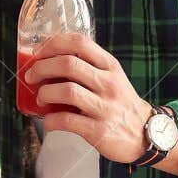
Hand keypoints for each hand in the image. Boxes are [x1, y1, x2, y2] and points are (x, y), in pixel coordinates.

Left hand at [26, 33, 154, 164]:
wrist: (146, 135)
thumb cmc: (120, 104)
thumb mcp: (112, 78)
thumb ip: (88, 67)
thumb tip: (48, 60)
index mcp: (109, 66)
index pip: (79, 42)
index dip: (53, 44)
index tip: (38, 53)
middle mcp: (109, 83)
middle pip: (68, 64)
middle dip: (41, 68)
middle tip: (31, 76)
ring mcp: (105, 107)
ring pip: (67, 91)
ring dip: (44, 93)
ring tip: (41, 99)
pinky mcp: (99, 130)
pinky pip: (67, 121)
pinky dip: (51, 120)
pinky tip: (49, 121)